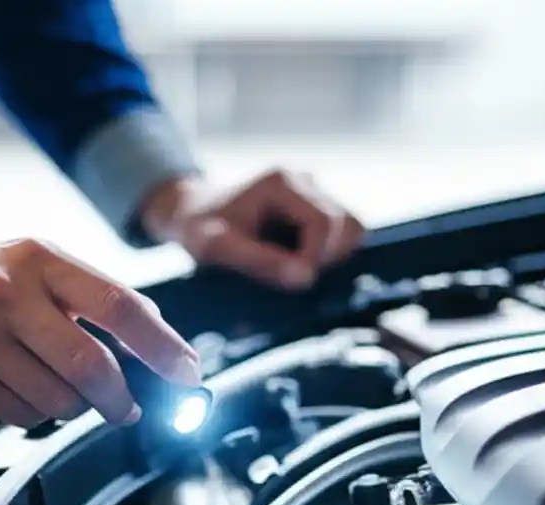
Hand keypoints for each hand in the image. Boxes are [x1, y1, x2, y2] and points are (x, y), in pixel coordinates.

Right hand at [0, 203, 200, 427]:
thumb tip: (164, 342)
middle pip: (91, 366)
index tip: (188, 372)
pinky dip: (35, 412)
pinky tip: (18, 384)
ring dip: (73, 405)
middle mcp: (5, 294)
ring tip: (55, 383)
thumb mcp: (41, 264)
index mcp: (39, 259)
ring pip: (58, 401)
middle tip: (129, 407)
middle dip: (120, 398)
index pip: (118, 305)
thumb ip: (99, 296)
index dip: (161, 345)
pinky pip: (21, 417)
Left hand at [139, 170, 364, 290]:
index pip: (324, 224)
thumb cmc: (199, 228)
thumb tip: (304, 278)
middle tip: (290, 275)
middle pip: (347, 225)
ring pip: (352, 229)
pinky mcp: (318, 206)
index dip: (313, 259)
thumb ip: (259, 262)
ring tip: (295, 269)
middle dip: (325, 258)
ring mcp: (315, 192)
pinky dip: (327, 254)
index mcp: (283, 183)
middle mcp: (306, 180)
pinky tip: (297, 262)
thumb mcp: (217, 248)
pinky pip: (342, 234)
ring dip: (331, 257)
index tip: (291, 284)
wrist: (192, 211)